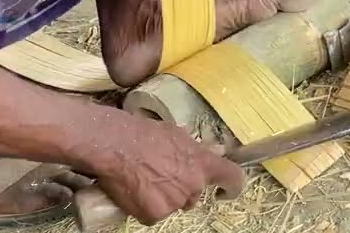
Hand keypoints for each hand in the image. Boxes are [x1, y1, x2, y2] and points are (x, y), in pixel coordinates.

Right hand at [94, 117, 245, 224]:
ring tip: (144, 178)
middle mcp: (193, 186)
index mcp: (203, 164)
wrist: (116, 145)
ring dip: (162, 197)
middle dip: (182, 188)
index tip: (224, 190)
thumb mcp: (177, 134)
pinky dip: (145, 207)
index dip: (232, 186)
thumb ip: (198, 149)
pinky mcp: (154, 215)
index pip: (232, 178)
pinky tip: (135, 190)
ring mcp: (174, 203)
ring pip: (172, 204)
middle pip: (194, 194)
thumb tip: (217, 150)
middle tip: (162, 175)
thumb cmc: (146, 134)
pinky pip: (153, 215)